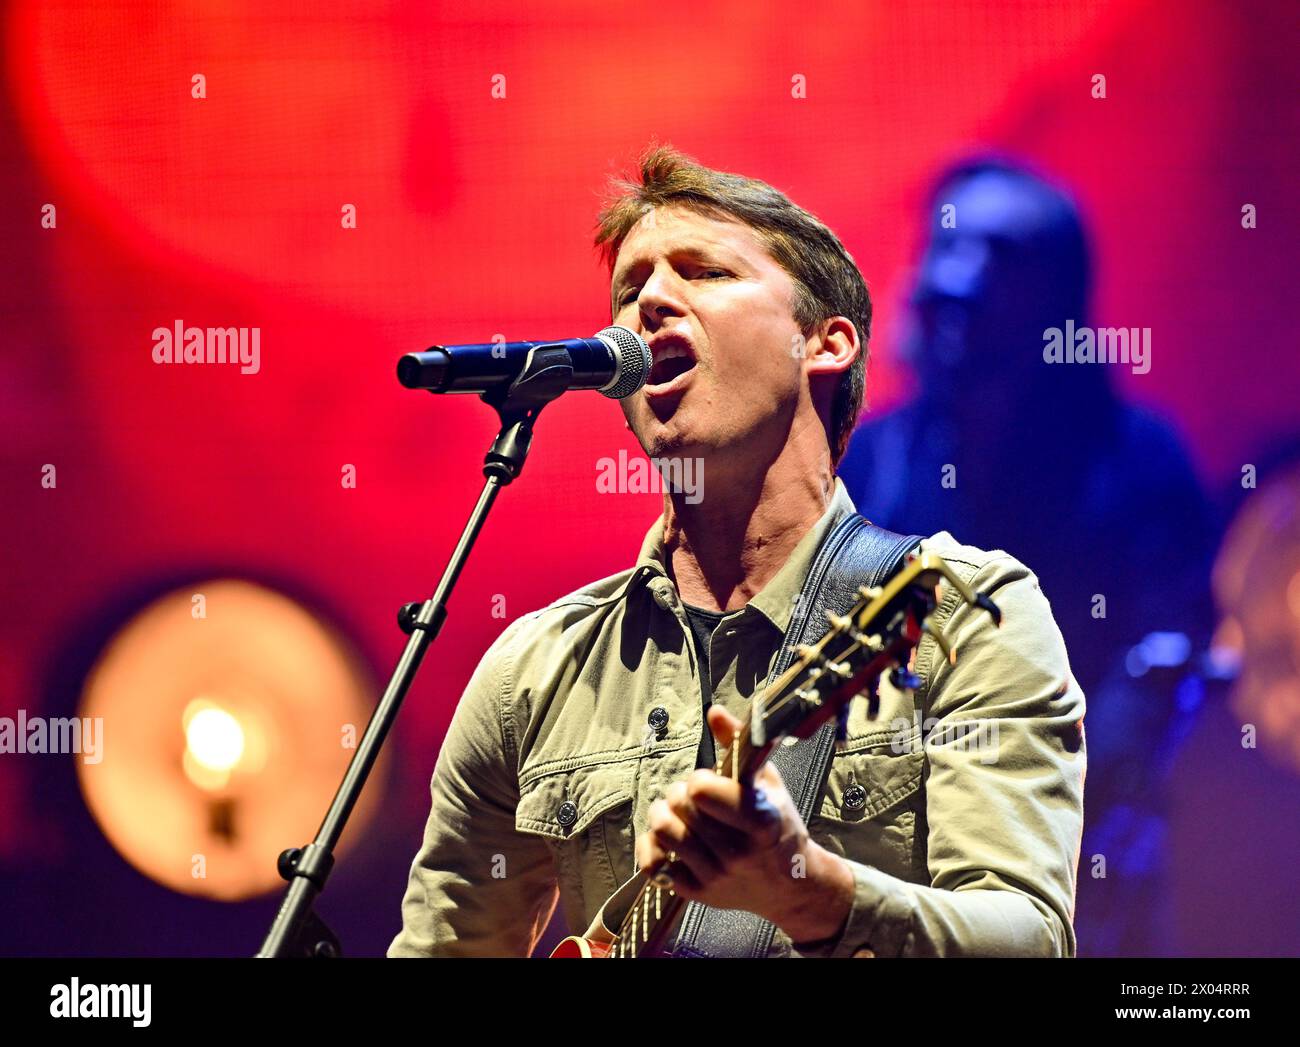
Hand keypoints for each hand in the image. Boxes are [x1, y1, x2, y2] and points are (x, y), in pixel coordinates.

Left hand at [634, 704, 854, 943]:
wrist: (790, 885)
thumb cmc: (777, 824)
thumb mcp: (768, 781)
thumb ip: (739, 744)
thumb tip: (713, 712)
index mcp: (759, 820)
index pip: (701, 790)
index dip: (699, 780)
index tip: (710, 782)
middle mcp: (737, 851)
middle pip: (678, 805)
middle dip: (680, 793)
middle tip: (695, 798)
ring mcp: (715, 875)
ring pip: (662, 830)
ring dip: (664, 814)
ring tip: (680, 814)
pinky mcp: (697, 893)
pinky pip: (652, 864)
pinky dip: (652, 845)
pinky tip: (669, 838)